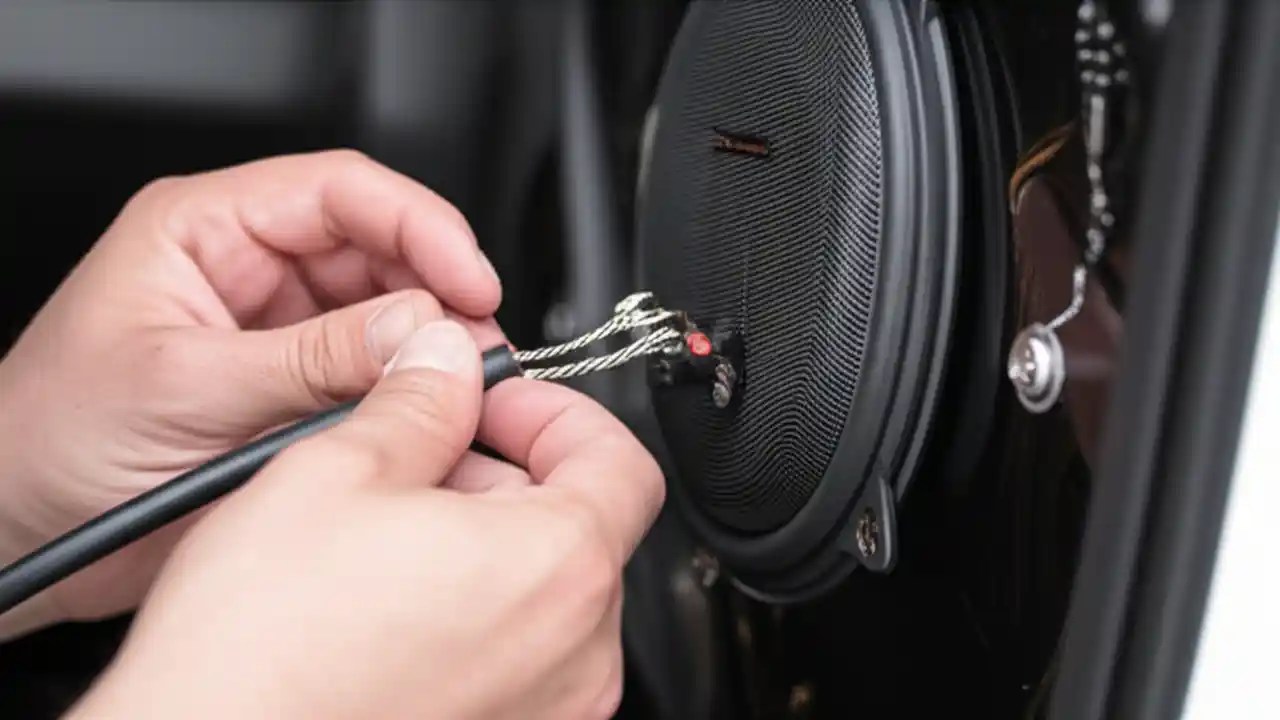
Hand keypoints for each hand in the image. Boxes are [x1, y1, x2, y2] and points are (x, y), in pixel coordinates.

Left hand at [0, 150, 501, 637]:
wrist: (19, 531)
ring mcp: (277, 333)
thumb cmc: (52, 438)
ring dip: (429, 348)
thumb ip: (312, 358)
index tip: (471, 279)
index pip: (340, 192)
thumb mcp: (189, 387)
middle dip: (437, 293)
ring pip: (387, 316)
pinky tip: (425, 416)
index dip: (420, 227)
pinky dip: (407, 395)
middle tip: (476, 348)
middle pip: (378, 251)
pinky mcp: (295, 391)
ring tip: (457, 388)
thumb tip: (421, 329)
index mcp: (206, 229)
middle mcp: (249, 271)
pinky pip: (373, 377)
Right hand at [71, 320, 665, 719]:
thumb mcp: (336, 474)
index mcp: (559, 568)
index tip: (494, 403)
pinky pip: (514, 657)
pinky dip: (470, 616)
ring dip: (480, 546)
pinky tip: (386, 607)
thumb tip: (446, 361)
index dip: (552, 411)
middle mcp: (576, 654)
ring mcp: (549, 712)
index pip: (620, 457)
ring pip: (541, 594)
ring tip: (382, 539)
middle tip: (417, 458)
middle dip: (502, 475)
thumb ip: (419, 402)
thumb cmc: (259, 655)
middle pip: (577, 525)